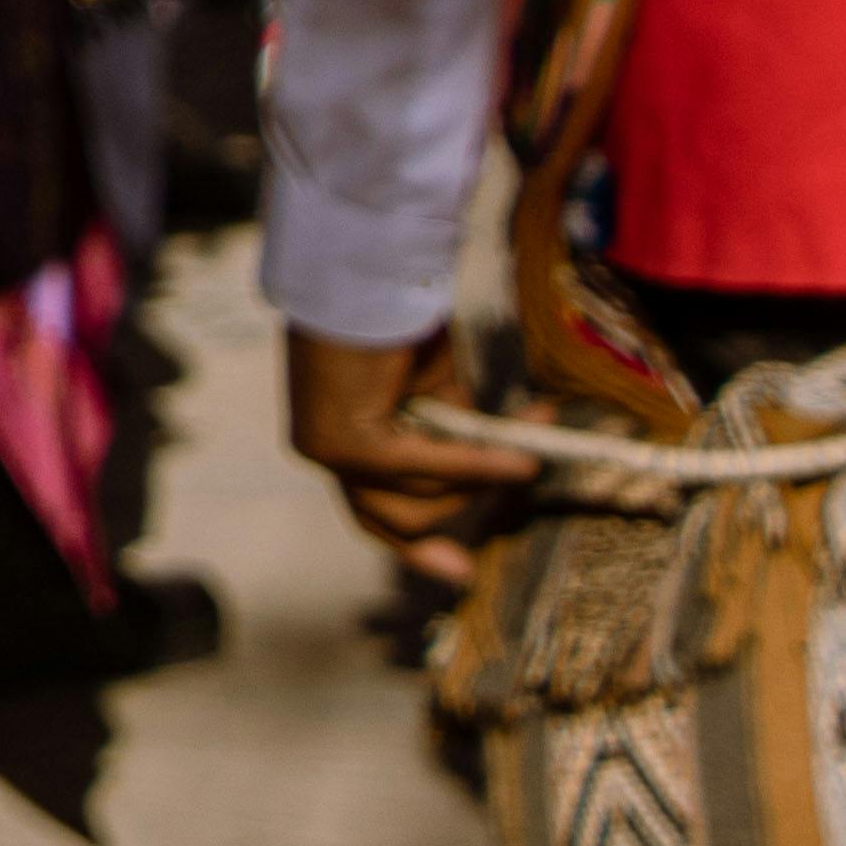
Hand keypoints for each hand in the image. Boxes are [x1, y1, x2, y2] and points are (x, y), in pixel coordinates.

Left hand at [285, 323, 530, 582]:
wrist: (358, 272)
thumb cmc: (396, 316)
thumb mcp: (435, 392)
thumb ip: (457, 437)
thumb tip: (519, 467)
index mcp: (337, 440)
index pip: (372, 515)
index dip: (417, 549)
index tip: (462, 573)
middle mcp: (323, 451)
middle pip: (404, 519)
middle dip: (465, 500)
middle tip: (520, 466)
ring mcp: (328, 451)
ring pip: (421, 500)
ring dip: (475, 476)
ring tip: (520, 443)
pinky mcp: (344, 442)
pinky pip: (424, 468)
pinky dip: (477, 465)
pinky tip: (521, 462)